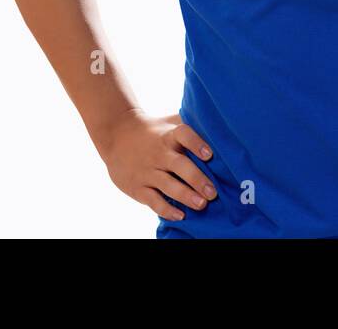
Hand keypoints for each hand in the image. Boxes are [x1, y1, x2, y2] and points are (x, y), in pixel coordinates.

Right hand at [99, 109, 216, 220]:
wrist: (117, 134)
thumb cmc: (154, 130)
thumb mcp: (169, 122)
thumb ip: (191, 124)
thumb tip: (221, 128)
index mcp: (169, 135)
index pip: (184, 135)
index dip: (197, 144)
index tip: (210, 155)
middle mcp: (159, 153)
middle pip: (179, 165)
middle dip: (197, 179)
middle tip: (213, 192)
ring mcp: (147, 171)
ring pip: (168, 185)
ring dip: (186, 196)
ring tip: (202, 204)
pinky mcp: (137, 187)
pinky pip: (153, 200)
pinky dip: (167, 209)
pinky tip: (181, 215)